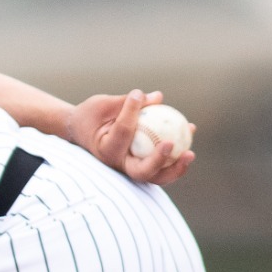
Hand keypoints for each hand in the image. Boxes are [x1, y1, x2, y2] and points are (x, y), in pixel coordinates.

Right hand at [66, 89, 195, 186]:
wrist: (81, 131)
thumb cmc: (90, 115)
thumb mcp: (102, 104)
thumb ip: (127, 102)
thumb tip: (158, 97)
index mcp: (105, 150)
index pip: (123, 133)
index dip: (131, 112)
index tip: (137, 94)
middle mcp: (119, 165)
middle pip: (142, 172)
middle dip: (159, 161)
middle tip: (171, 144)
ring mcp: (131, 169)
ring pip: (156, 177)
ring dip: (176, 168)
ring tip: (190, 152)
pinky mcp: (142, 165)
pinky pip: (163, 165)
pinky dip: (177, 155)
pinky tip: (189, 131)